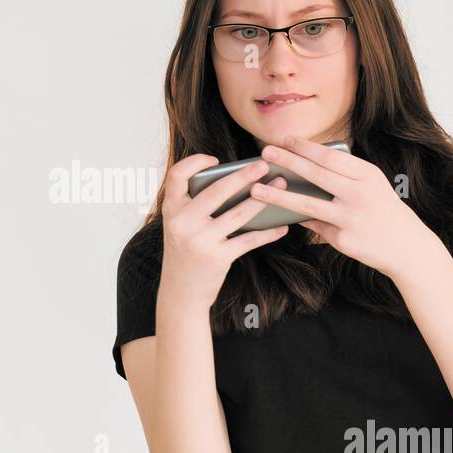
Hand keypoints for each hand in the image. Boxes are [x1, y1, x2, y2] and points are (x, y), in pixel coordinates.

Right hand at [158, 153, 290, 308]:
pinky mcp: (217, 257)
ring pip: (238, 213)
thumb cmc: (185, 252)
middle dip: (243, 175)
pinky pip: (248, 239)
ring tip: (280, 186)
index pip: (177, 175)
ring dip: (263, 199)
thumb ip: (195, 205)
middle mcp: (182, 222)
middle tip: (263, 165)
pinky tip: (281, 226)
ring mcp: (200, 240)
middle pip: (216, 190)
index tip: (215, 160)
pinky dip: (268, 232)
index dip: (195, 162)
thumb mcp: (180, 225)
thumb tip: (236, 182)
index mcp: (171, 209)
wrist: (181, 292)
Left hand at [251, 136, 439, 278]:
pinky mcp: (343, 240)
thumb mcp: (371, 186)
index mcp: (367, 175)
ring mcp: (351, 219)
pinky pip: (313, 225)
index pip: (330, 157)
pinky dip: (295, 218)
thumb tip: (303, 167)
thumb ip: (342, 176)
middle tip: (264, 152)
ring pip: (307, 204)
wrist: (407, 247)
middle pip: (316, 175)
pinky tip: (275, 213)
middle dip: (287, 161)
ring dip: (278, 196)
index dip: (304, 147)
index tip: (285, 139)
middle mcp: (360, 194)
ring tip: (255, 190)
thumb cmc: (382, 209)